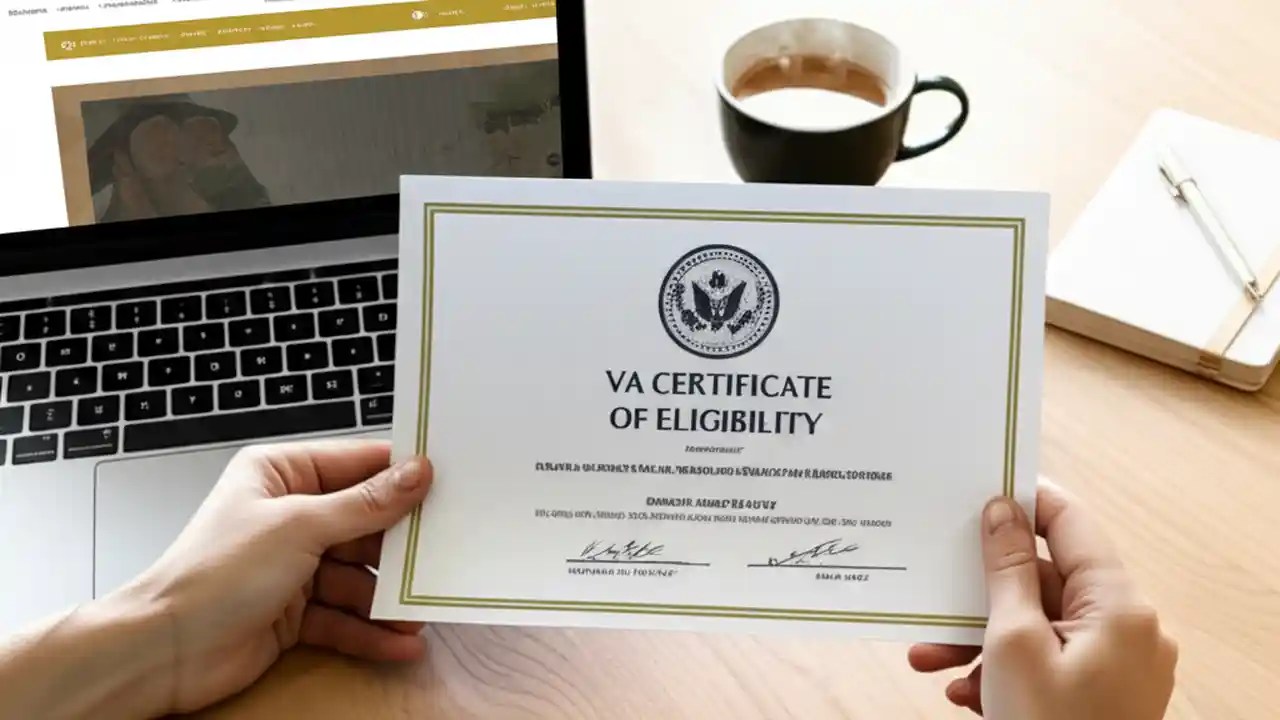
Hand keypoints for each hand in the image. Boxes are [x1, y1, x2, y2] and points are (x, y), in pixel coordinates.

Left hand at [119, 439, 432, 714]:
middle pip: (363, 523)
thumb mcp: (299, 527)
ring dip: (387, 598)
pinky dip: (370, 631)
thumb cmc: (210, 574)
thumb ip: (364, 504)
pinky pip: (344, 617)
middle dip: (398, 547)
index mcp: (280, 474)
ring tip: (417, 614)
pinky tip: (398, 642)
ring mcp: (292, 565)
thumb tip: (413, 474)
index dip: (398, 475)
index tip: (442, 484)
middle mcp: (288, 515)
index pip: (355, 464)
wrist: (165, 651)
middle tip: (441, 556)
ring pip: (358, 575)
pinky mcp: (294, 612)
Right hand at [907, 480, 1176, 718]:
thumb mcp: (1011, 643)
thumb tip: (1001, 510)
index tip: (978, 487)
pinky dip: (1003, 670)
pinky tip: (963, 692)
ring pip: (1038, 628)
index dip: (1024, 502)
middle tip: (932, 591)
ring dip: (979, 639)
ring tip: (929, 658)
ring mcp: (1119, 666)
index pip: (1070, 524)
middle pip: (1045, 583)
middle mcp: (1130, 630)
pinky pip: (1047, 662)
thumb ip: (1007, 569)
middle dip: (980, 594)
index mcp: (1120, 607)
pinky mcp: (1102, 694)